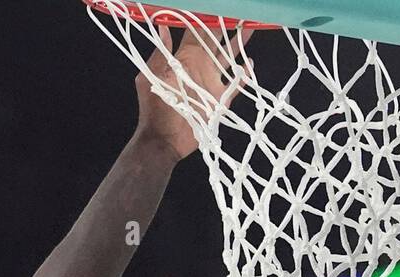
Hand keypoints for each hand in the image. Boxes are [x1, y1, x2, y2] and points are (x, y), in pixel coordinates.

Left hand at [135, 24, 251, 161]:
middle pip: (216, 42)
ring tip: (250, 26)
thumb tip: (163, 25)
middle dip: (226, 26)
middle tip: (238, 11)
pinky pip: (235, 86)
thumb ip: (159, 53)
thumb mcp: (149, 77)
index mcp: (183, 59)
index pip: (196, 33)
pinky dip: (244, 76)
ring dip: (239, 44)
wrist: (162, 140)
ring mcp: (211, 83)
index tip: (215, 7)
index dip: (204, 18)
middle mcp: (199, 67)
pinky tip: (250, 64)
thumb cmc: (153, 109)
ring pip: (229, 58)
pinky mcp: (219, 101)